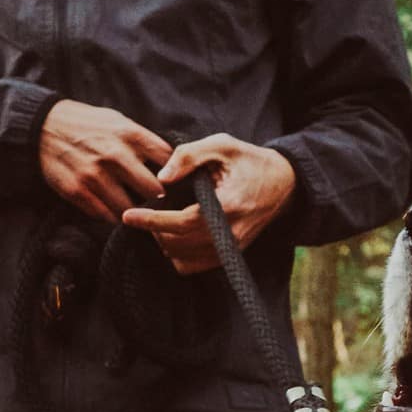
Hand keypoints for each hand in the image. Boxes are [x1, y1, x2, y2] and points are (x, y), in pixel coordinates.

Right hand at [39, 99, 172, 222]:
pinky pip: (105, 215)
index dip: (176, 175)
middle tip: (155, 201)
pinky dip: (111, 214)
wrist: (44, 126)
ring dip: (133, 210)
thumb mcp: (119, 122)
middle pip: (155, 191)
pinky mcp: (77, 191)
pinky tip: (111, 207)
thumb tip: (172, 163)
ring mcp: (95, 175)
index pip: (169, 162)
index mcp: (130, 135)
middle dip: (157, 198)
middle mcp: (115, 155)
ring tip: (132, 207)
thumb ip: (144, 141)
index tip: (174, 183)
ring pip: (130, 208)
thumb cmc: (88, 125)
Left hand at [121, 132, 296, 276]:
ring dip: (164, 243)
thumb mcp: (221, 144)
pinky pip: (193, 266)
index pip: (183, 223)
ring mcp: (232, 249)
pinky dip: (177, 254)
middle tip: (144, 212)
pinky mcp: (231, 256)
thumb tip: (161, 178)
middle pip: (179, 244)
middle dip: (154, 230)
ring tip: (159, 222)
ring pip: (183, 260)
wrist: (283, 183)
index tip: (128, 216)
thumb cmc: (249, 160)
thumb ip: (189, 156)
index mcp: (229, 205)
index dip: (152, 221)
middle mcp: (232, 233)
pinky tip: (173, 234)